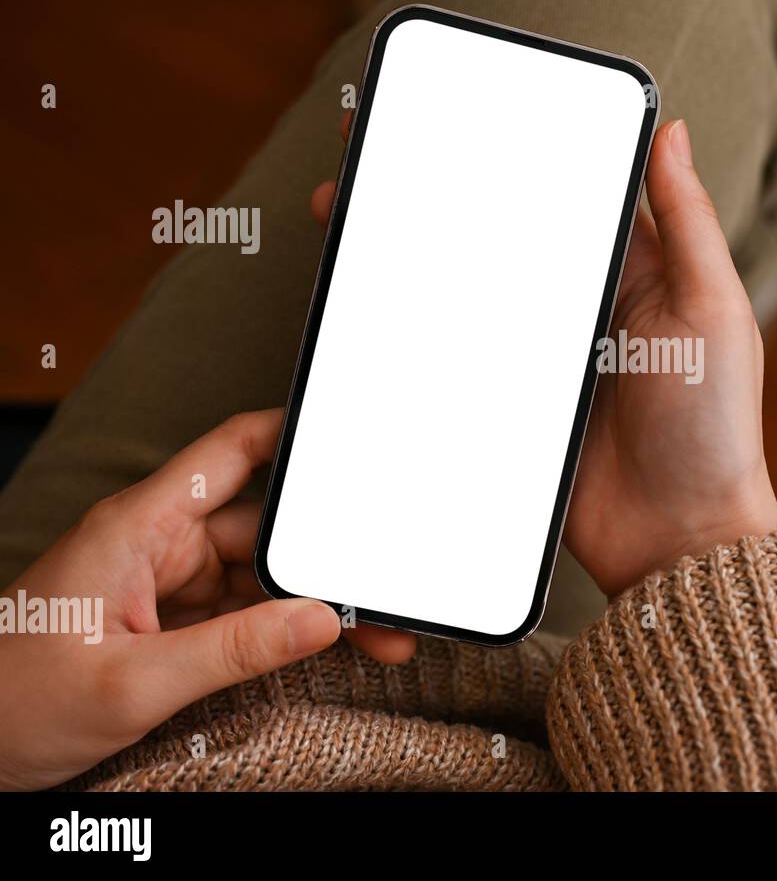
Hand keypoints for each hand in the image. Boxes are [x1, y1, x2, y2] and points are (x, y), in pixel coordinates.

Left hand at [0, 409, 409, 790]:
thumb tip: (320, 621)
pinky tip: (323, 644)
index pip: (232, 451)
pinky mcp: (167, 620)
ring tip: (372, 633)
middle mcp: (156, 544)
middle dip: (325, 559)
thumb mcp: (132, 684)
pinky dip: (281, 630)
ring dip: (310, 604)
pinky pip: (239, 613)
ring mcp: (162, 583)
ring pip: (259, 577)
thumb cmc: (11, 705)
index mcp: (139, 527)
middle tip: (379, 589)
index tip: (355, 435)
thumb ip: (233, 650)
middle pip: (263, 529)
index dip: (295, 432)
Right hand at [310, 117, 776, 599]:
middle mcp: (581, 307)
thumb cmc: (714, 427)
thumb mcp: (711, 310)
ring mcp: (540, 360)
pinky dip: (417, 337)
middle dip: (440, 200)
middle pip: (500, 240)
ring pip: (468, 296)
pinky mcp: (509, 409)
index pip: (565, 193)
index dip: (514, 154)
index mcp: (633, 271)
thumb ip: (688, 221)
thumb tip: (674, 128)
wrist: (679, 541)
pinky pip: (456, 363)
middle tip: (371, 164)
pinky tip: (367, 306)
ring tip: (346, 219)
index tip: (457, 116)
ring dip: (412, 260)